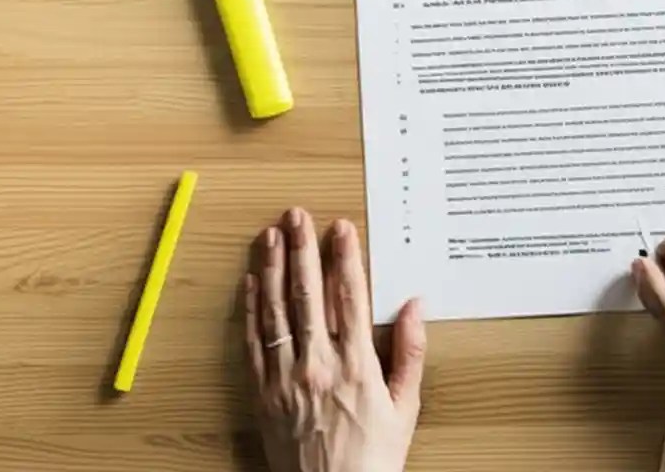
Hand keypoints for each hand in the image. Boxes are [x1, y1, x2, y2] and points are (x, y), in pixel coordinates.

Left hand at [245, 208, 425, 471]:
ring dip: (271, 269)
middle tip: (298, 216)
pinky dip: (251, 309)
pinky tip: (251, 283)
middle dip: (302, 250)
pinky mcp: (263, 394)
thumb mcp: (406, 407)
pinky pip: (254, 343)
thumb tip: (413, 307)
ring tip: (270, 236)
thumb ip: (410, 352)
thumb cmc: (374, 458)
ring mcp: (286, 378)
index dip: (345, 257)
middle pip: (308, 294)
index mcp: (357, 365)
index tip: (341, 228)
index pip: (349, 296)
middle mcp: (318, 365)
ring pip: (276, 311)